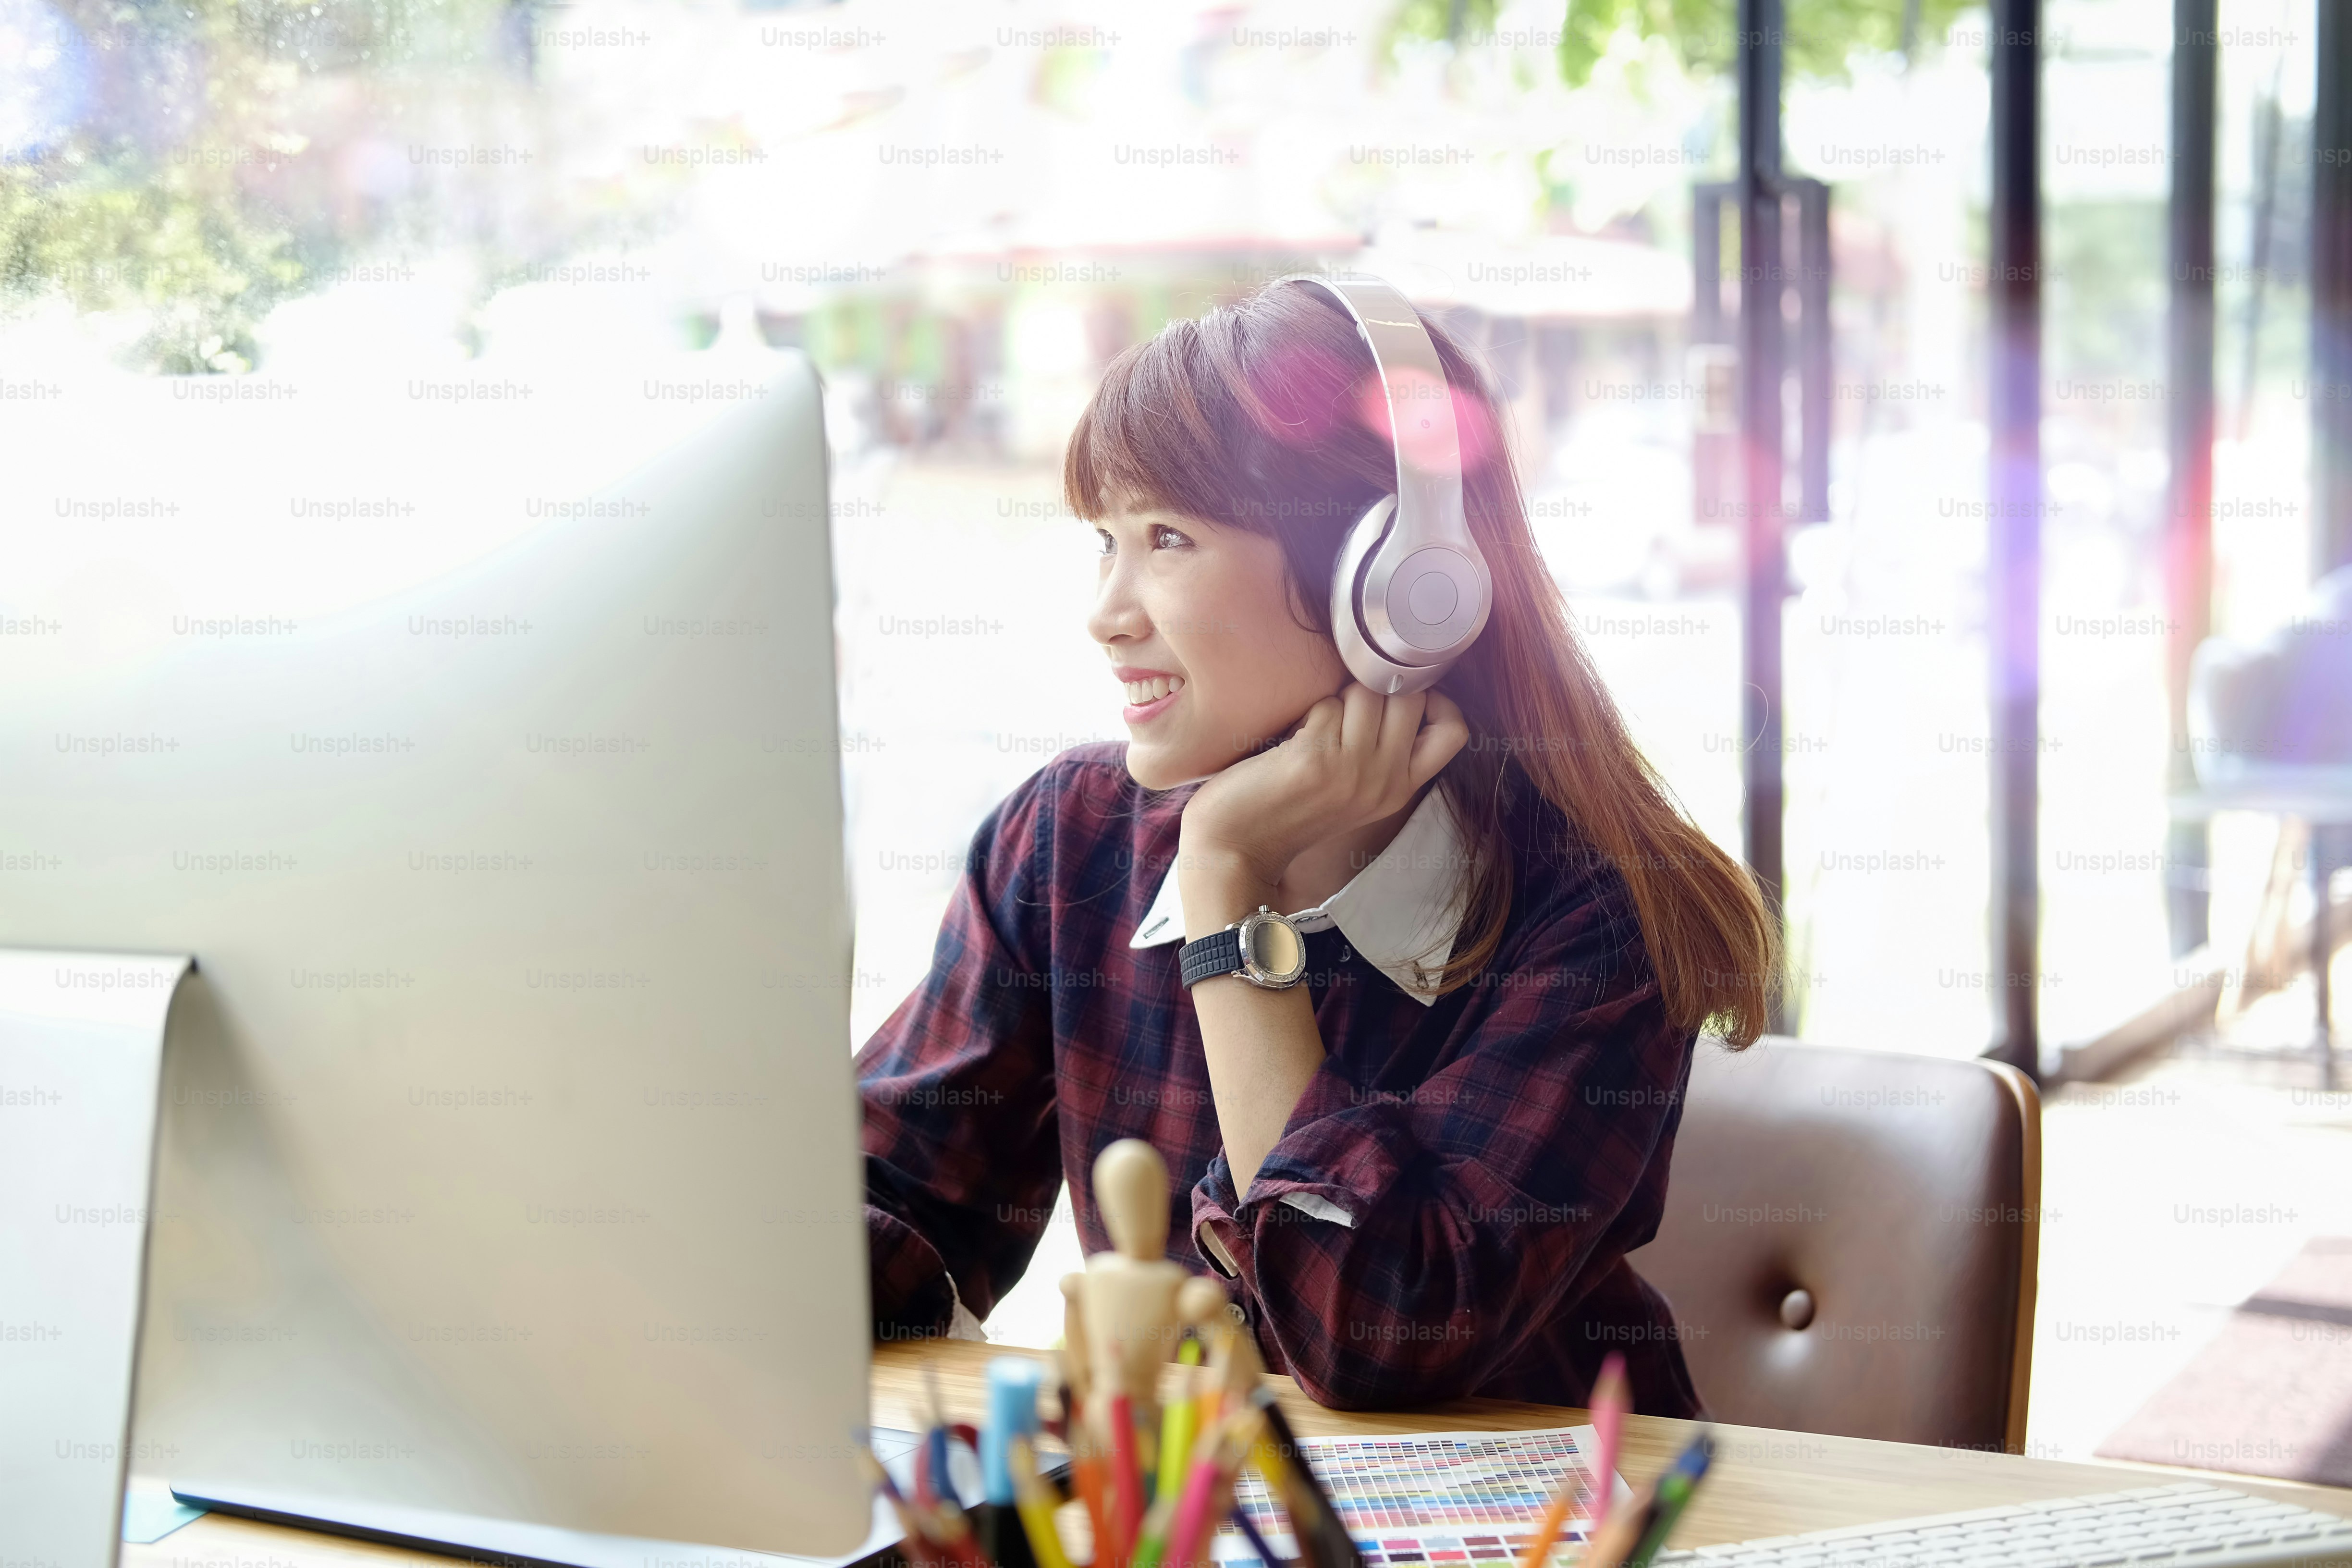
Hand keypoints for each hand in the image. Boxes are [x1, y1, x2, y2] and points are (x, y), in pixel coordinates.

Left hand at [1177, 683, 1469, 912]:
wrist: (1235, 847)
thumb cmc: (1286, 808)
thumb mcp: (1352, 788)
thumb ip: (1380, 750)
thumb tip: (1393, 685)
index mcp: (1400, 789)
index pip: (1453, 731)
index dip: (1434, 700)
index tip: (1400, 696)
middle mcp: (1386, 781)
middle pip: (1411, 698)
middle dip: (1379, 686)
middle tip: (1347, 704)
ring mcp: (1354, 770)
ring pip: (1368, 692)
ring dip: (1339, 695)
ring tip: (1315, 725)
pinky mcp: (1317, 757)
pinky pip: (1327, 703)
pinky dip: (1309, 711)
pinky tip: (1291, 739)